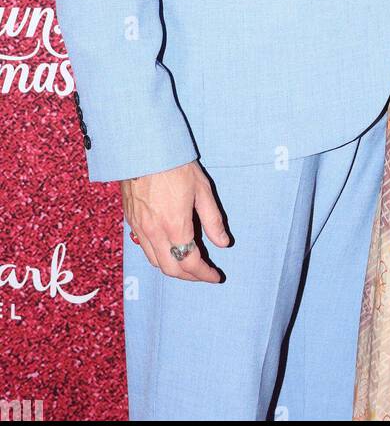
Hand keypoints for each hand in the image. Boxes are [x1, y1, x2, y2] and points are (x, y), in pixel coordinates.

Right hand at [121, 161, 229, 281]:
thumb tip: (223, 243)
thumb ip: (212, 219)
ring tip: (188, 265)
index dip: (204, 274)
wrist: (143, 148)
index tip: (215, 276)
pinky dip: (158, 257)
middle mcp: (154, 232)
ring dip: (173, 269)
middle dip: (189, 277)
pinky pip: (144, 248)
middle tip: (204, 274)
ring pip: (155, 262)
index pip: (190, 263)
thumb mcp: (202, 189)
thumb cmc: (176, 165)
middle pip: (171, 269)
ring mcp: (139, 228)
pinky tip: (169, 250)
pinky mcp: (131, 221)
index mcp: (175, 225)